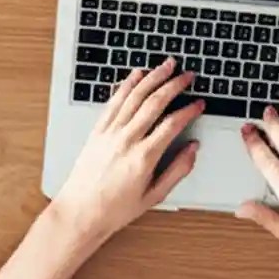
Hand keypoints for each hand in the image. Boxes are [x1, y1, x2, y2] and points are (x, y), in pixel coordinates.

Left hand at [51, 60, 204, 240]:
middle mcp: (126, 140)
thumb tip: (193, 149)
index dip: (189, 110)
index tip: (199, 104)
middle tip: (188, 76)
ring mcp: (109, 133)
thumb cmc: (115, 209)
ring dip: (153, 77)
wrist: (79, 213)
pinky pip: (114, 101)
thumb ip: (177, 170)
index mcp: (143, 158)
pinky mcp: (97, 131)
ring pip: (134, 96)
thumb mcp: (154, 196)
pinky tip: (137, 74)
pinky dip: (126, 84)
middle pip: (154, 102)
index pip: (172, 124)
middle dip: (174, 85)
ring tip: (167, 65)